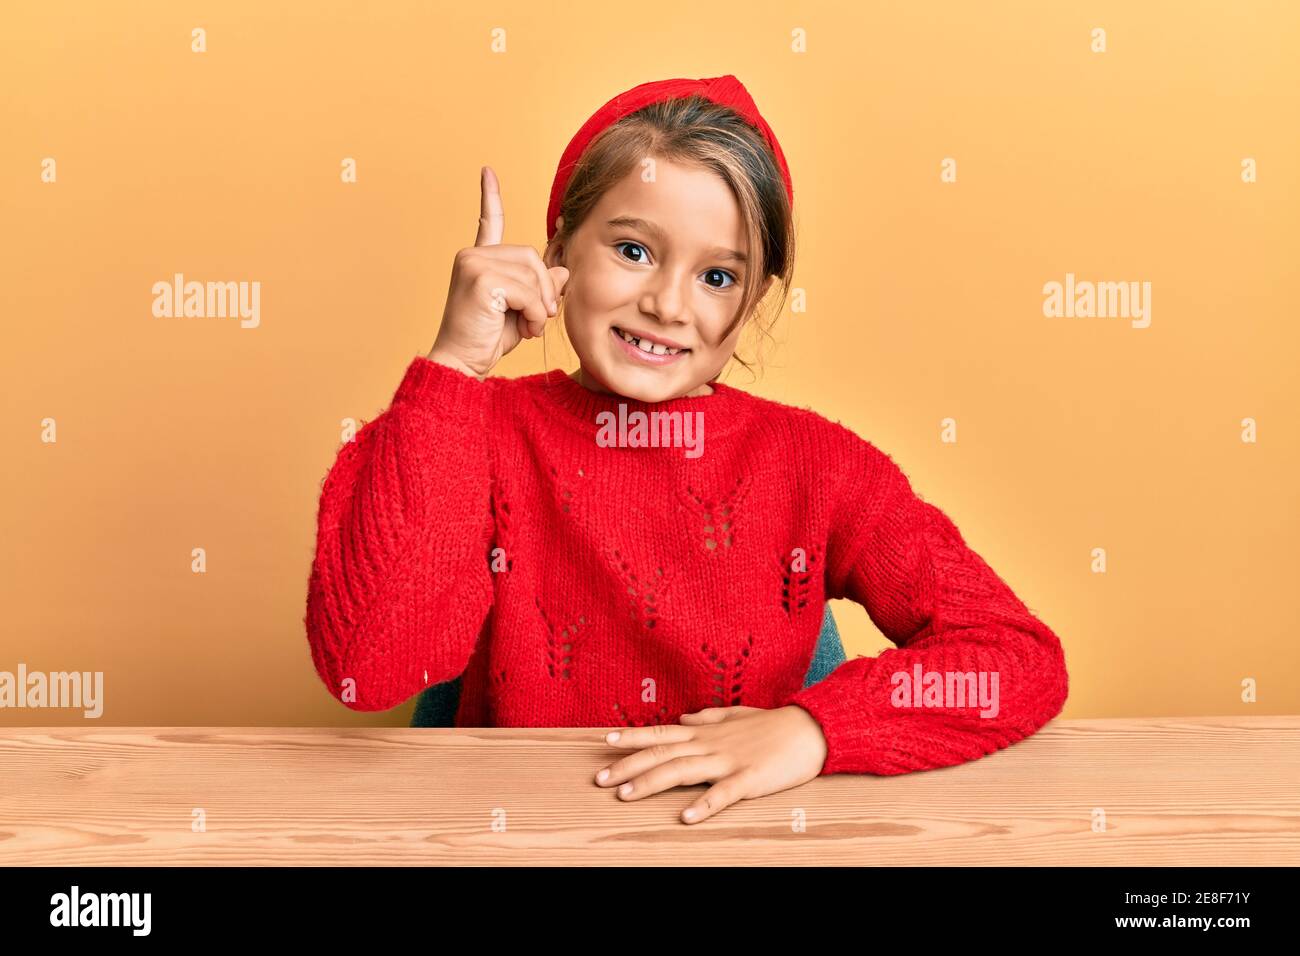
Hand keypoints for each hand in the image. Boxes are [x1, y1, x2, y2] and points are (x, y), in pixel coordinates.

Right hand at [428, 165, 569, 378]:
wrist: (463, 364)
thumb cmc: (487, 341)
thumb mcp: (523, 311)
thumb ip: (541, 289)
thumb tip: (564, 272)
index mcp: (479, 260)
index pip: (489, 222)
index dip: (490, 197)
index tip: (487, 171)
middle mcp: (473, 256)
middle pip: (532, 257)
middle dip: (544, 289)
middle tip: (540, 318)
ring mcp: (474, 265)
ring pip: (533, 274)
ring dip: (540, 305)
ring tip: (529, 327)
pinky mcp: (481, 280)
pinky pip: (528, 291)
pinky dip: (535, 314)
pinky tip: (524, 329)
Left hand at [593, 705, 828, 823]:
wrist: (811, 729)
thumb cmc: (773, 725)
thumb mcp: (736, 715)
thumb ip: (708, 717)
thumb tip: (683, 718)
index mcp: (706, 731)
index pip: (660, 733)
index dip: (632, 737)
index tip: (604, 741)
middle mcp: (710, 744)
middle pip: (662, 754)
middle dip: (628, 766)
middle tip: (599, 780)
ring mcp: (728, 761)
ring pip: (682, 771)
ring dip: (651, 783)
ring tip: (626, 797)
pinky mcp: (749, 779)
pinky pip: (723, 794)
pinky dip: (704, 805)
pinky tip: (686, 817)